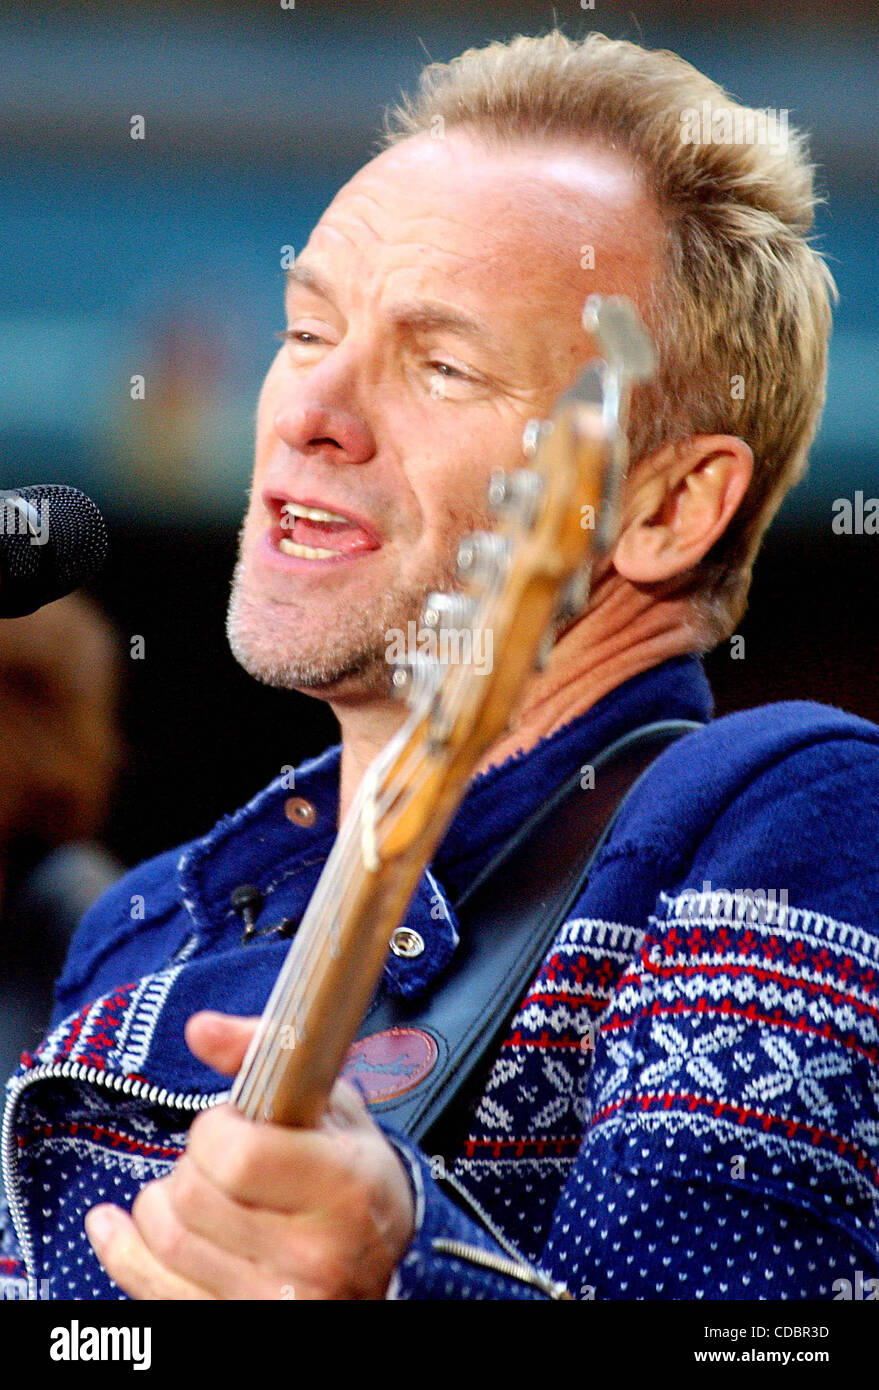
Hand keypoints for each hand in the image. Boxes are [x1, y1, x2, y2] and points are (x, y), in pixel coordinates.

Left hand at [84, 1011, 416, 1299]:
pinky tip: (115, 1225)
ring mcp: (277, 1303)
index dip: (217, 1129)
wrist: (388, 1264)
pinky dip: (124, 1250)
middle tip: (219, 1159)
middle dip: (191, 1163)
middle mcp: (314, 1256)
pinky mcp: (241, 1325)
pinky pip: (153, 1291)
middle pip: (194, 1197)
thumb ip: (268, 1053)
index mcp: (344, 1187)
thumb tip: (201, 1029)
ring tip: (189, 1190)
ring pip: (168, 1241)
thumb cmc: (354, 1178)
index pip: (238, 1155)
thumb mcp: (333, 1106)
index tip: (231, 1123)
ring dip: (160, 1203)